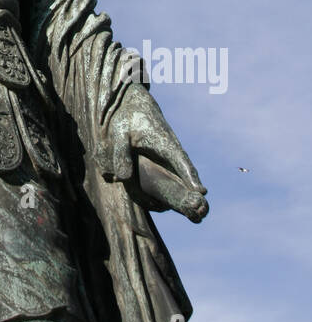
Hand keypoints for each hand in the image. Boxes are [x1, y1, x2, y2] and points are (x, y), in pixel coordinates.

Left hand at [104, 86, 208, 222]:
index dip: (190, 178)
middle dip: (194, 193)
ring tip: (194, 216)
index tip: (201, 192)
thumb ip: (120, 154)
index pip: (181, 162)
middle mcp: (173, 152)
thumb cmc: (127, 118)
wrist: (133, 106)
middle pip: (187, 174)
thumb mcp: (119, 132)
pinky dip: (173, 190)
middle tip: (202, 213)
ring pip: (181, 178)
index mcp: (165, 143)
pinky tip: (165, 205)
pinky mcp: (165, 161)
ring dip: (186, 195)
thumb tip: (122, 179)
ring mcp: (171, 157)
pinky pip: (172, 178)